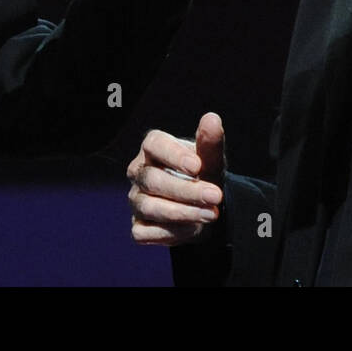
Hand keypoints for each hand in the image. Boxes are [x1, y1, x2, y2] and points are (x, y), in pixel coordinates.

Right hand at [128, 112, 225, 244]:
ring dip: (183, 212)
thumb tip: (212, 119)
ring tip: (211, 214)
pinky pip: (146, 231)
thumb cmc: (204, 175)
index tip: (198, 167)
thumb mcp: (211, 159)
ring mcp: (136, 200)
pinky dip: (171, 232)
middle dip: (186, 190)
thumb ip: (210, 142)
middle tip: (215, 196)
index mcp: (153, 148)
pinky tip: (193, 228)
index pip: (154, 145)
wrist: (205, 207)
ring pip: (149, 207)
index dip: (174, 156)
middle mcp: (139, 172)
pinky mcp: (138, 226)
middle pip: (153, 180)